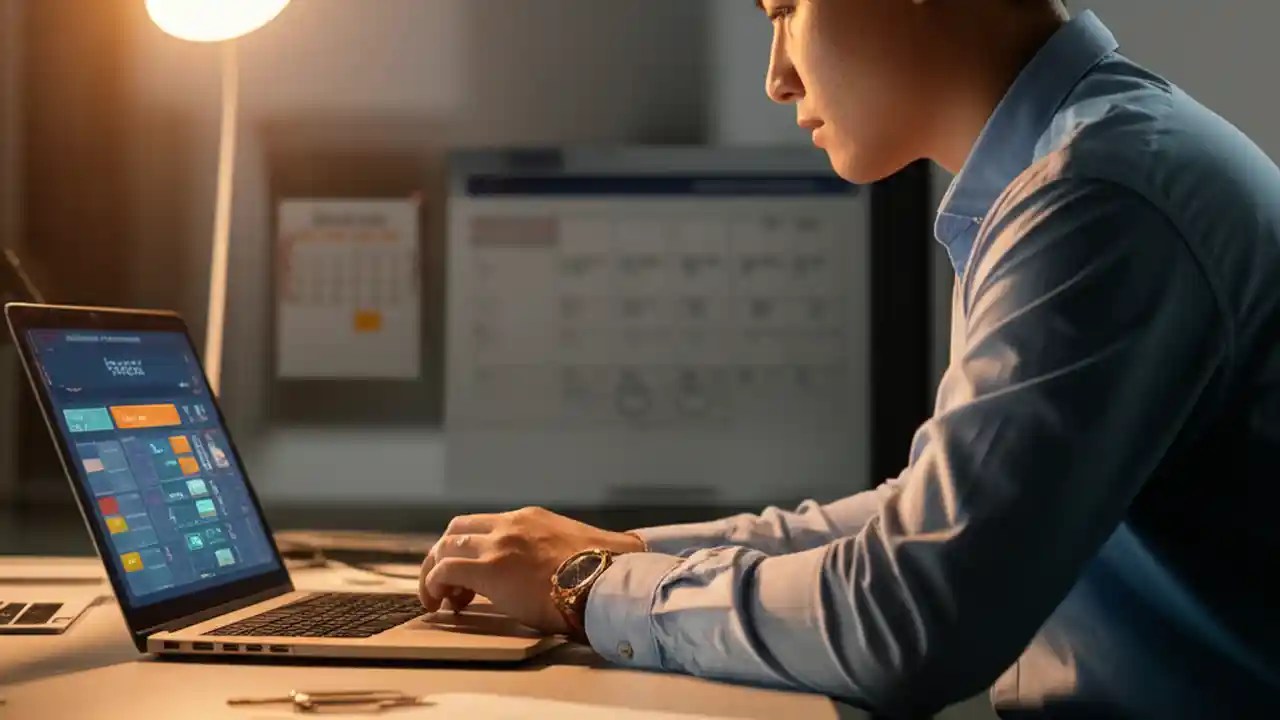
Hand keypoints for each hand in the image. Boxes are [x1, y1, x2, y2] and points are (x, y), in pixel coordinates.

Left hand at [417, 507, 644, 634]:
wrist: (606, 581)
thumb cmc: (607, 571)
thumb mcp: (589, 546)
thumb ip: (579, 548)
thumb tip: (610, 554)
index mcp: (531, 519)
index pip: (487, 525)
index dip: (473, 548)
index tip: (475, 575)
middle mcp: (509, 525)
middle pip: (457, 529)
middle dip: (446, 554)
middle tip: (449, 585)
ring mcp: (497, 544)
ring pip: (446, 547)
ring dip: (436, 572)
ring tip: (439, 600)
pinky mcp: (487, 569)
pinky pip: (443, 571)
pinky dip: (433, 586)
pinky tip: (438, 604)